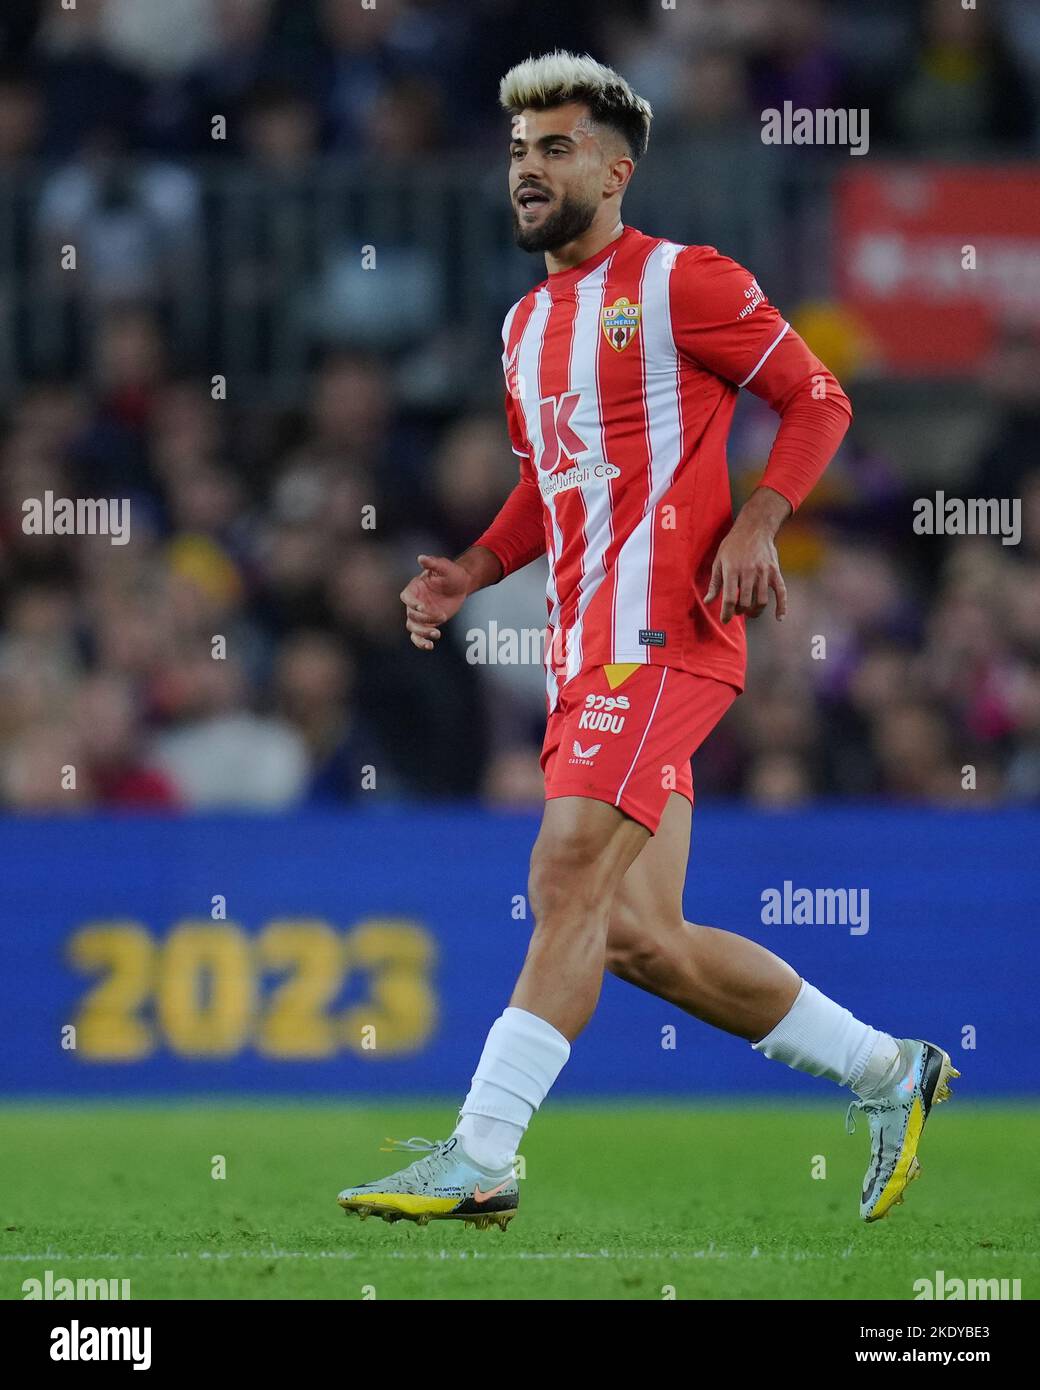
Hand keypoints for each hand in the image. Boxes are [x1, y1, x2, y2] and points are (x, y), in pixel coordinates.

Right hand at [400, 553, 470, 650]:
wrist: (461, 585)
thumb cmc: (452, 573)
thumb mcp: (445, 567)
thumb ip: (433, 563)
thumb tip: (421, 557)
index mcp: (415, 588)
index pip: (406, 597)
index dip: (412, 603)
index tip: (423, 607)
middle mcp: (415, 602)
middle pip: (411, 615)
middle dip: (424, 619)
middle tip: (441, 616)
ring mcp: (420, 614)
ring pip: (413, 627)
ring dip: (422, 633)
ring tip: (437, 633)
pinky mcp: (428, 623)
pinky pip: (419, 636)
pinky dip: (421, 642)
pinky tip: (430, 646)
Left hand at [703, 490, 789, 623]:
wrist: (755, 528)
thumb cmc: (733, 545)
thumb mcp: (719, 561)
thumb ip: (715, 583)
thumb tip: (708, 601)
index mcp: (732, 570)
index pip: (730, 598)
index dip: (726, 613)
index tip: (725, 620)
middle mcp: (749, 572)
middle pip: (746, 602)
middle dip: (740, 611)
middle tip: (737, 610)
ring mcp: (764, 572)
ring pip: (762, 601)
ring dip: (755, 611)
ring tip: (749, 611)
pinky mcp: (775, 572)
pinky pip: (781, 592)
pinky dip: (782, 607)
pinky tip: (779, 617)